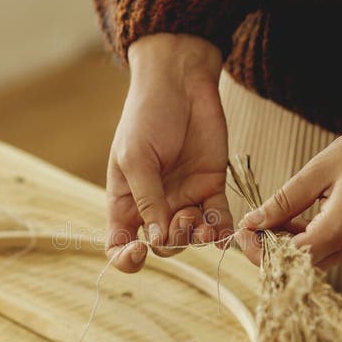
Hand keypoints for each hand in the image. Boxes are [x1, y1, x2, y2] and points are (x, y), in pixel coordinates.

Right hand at [106, 33, 232, 271]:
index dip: (125, 259)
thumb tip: (155, 240)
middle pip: (162, 243)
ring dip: (196, 235)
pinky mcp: (211, 187)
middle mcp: (155, 205)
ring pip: (191, 236)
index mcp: (126, 200)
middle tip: (181, 214)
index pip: (119, 243)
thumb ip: (147, 200)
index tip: (138, 252)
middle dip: (172, 238)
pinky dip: (220, 230)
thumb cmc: (146, 116)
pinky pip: (218, 220)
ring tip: (199, 216)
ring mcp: (184, 197)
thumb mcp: (136, 157)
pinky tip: (222, 228)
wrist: (180, 82)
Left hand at [237, 108, 341, 268]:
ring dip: (289, 244)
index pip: (286, 259)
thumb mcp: (320, 169)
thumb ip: (284, 199)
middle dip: (270, 249)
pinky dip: (309, 239)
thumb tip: (253, 221)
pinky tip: (299, 215)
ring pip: (314, 260)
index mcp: (339, 230)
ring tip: (275, 214)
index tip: (243, 230)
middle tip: (253, 223)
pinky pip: (330, 250)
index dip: (259, 249)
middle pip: (298, 266)